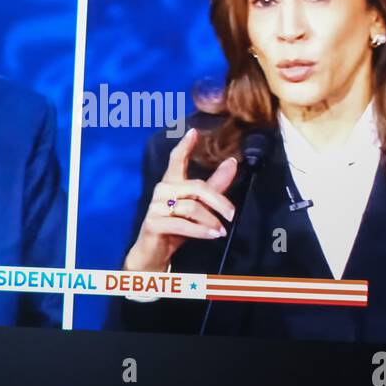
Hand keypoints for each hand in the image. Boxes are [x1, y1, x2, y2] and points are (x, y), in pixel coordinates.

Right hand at [123, 127, 238, 272]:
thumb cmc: (175, 228)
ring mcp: (156, 207)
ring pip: (191, 207)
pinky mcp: (154, 223)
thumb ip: (214, 186)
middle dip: (218, 201)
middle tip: (231, 214)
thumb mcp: (198, 207)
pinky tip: (212, 235)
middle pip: (196, 187)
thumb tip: (232, 163)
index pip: (177, 160)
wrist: (154, 253)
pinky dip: (201, 230)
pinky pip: (183, 224)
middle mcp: (162, 190)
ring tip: (220, 230)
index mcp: (171, 182)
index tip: (193, 132)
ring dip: (210, 220)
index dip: (185, 146)